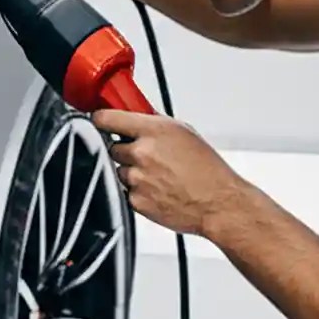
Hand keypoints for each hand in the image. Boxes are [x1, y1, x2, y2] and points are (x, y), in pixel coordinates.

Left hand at [92, 110, 248, 235]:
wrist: (218, 203)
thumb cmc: (208, 170)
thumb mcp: (185, 133)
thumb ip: (156, 124)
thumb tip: (138, 116)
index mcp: (153, 131)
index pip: (107, 119)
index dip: (101, 120)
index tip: (100, 121)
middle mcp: (141, 153)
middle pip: (112, 147)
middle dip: (127, 151)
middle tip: (149, 158)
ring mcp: (136, 178)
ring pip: (120, 171)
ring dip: (133, 172)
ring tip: (159, 176)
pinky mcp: (135, 200)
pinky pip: (127, 191)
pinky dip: (139, 191)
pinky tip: (159, 190)